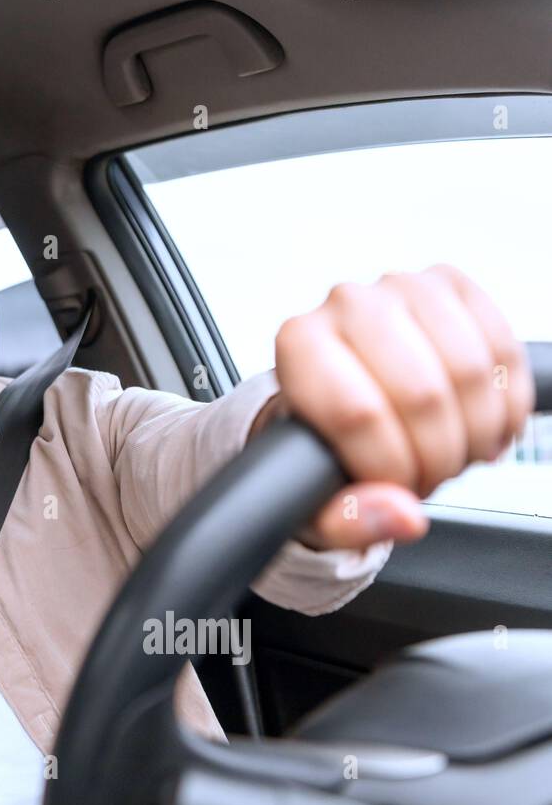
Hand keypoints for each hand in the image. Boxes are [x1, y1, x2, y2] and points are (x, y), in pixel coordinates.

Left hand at [263, 264, 534, 550]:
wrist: (339, 394)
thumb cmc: (321, 438)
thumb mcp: (312, 496)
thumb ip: (345, 518)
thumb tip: (400, 515)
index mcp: (300, 344)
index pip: (359, 413)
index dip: (392, 466)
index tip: (394, 488)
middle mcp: (347, 304)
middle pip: (423, 394)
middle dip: (438, 456)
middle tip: (427, 476)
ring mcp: (403, 288)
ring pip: (471, 371)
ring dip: (475, 431)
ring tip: (450, 452)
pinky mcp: (451, 287)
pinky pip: (502, 351)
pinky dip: (504, 403)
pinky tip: (482, 426)